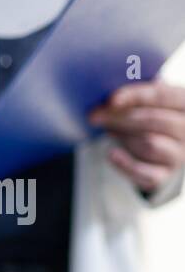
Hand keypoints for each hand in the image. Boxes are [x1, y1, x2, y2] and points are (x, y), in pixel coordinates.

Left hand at [88, 80, 184, 194]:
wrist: (159, 149)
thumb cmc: (150, 118)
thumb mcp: (148, 103)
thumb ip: (135, 97)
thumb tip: (110, 99)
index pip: (163, 96)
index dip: (137, 96)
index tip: (112, 100)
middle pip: (154, 120)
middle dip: (121, 117)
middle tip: (94, 116)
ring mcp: (179, 154)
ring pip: (150, 144)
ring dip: (124, 137)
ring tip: (108, 130)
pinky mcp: (164, 174)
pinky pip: (145, 172)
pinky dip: (126, 164)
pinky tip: (111, 154)